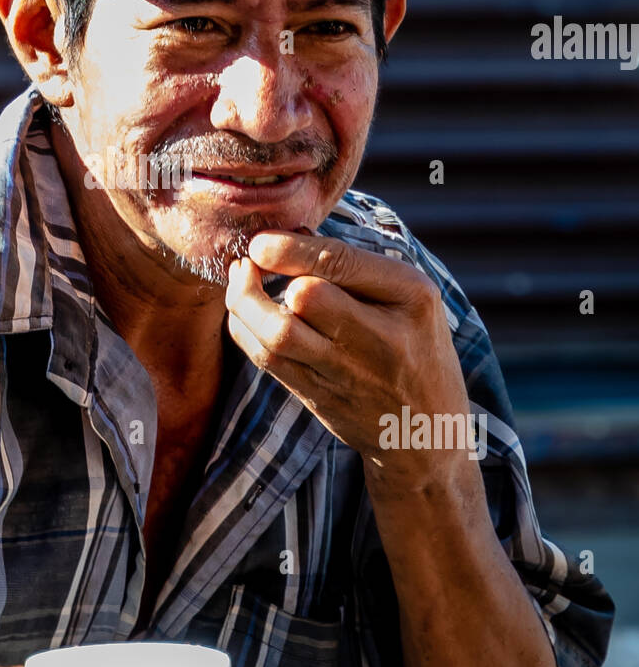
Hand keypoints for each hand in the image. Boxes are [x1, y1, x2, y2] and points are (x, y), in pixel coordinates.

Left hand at [225, 230, 470, 492]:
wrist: (427, 433)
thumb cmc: (415, 346)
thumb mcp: (409, 297)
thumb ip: (355, 266)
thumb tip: (288, 232)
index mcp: (411, 298)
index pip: (340, 263)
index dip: (289, 248)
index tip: (259, 242)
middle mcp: (383, 337)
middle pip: (307, 298)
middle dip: (267, 275)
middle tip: (248, 261)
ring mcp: (350, 373)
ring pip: (278, 335)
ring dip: (244, 303)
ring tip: (239, 280)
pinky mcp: (321, 398)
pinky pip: (269, 361)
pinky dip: (246, 331)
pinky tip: (244, 312)